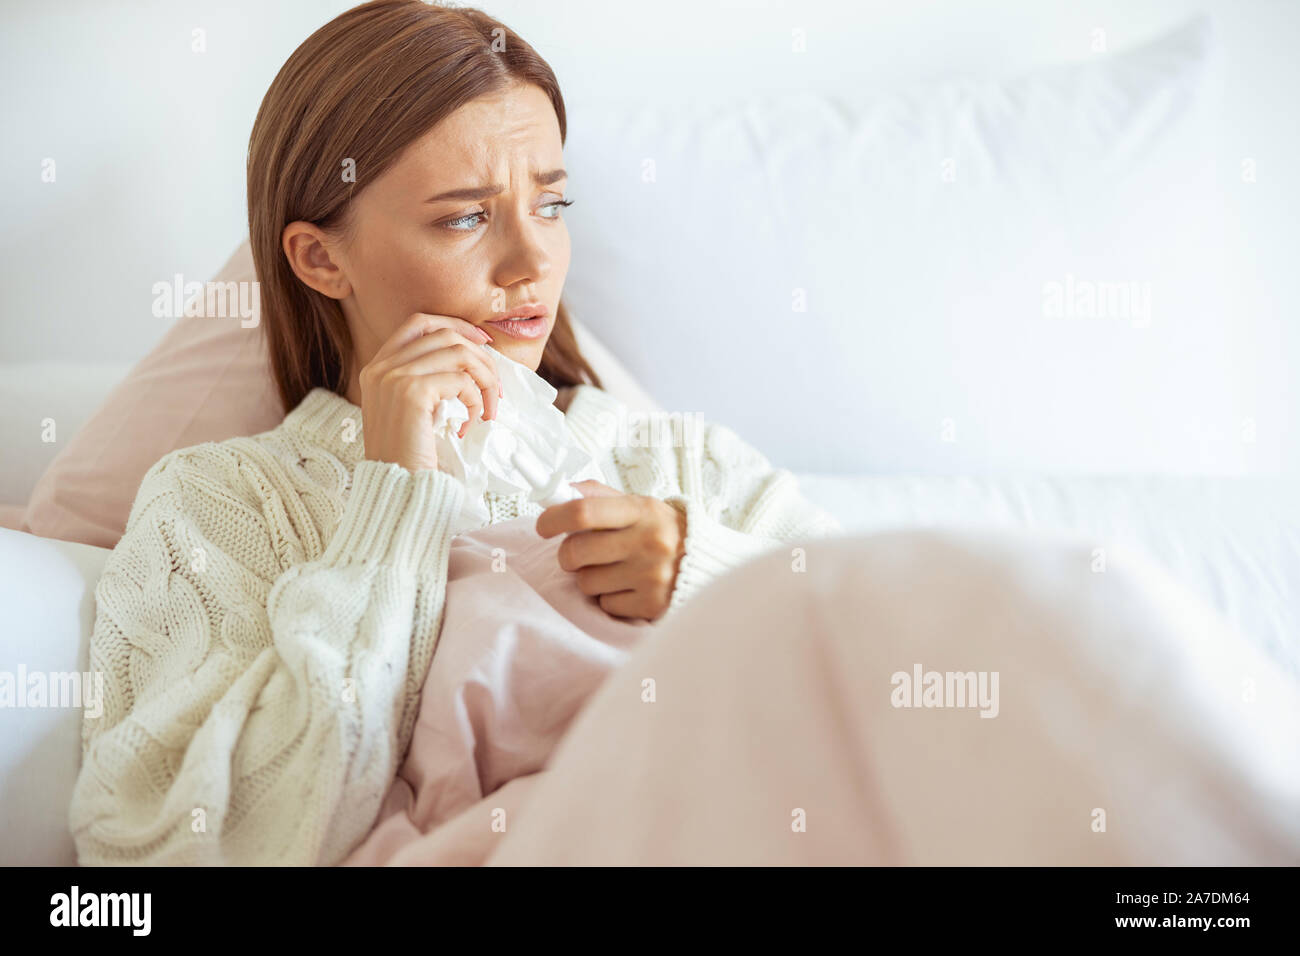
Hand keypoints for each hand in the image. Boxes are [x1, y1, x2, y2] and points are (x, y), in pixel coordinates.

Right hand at [358, 312, 502, 473]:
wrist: (396, 489)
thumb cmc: (409, 457)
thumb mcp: (410, 411)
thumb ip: (424, 381)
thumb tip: (470, 357)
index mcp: (377, 368)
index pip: (419, 323)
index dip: (456, 326)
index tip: (482, 343)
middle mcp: (381, 367)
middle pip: (444, 334)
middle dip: (480, 356)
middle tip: (497, 387)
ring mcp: (393, 377)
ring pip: (459, 353)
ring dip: (485, 379)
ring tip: (490, 408)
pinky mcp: (411, 392)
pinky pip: (462, 381)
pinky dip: (477, 401)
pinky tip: (470, 425)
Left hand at [536, 479, 687, 621]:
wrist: (707, 563)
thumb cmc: (661, 531)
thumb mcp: (639, 505)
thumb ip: (598, 495)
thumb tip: (558, 489)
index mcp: (641, 510)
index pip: (582, 511)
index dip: (552, 519)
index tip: (543, 526)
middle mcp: (648, 542)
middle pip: (575, 551)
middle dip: (566, 555)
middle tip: (578, 554)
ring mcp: (651, 576)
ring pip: (585, 582)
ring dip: (590, 577)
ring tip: (613, 570)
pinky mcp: (651, 605)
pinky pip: (605, 604)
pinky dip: (610, 597)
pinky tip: (628, 586)